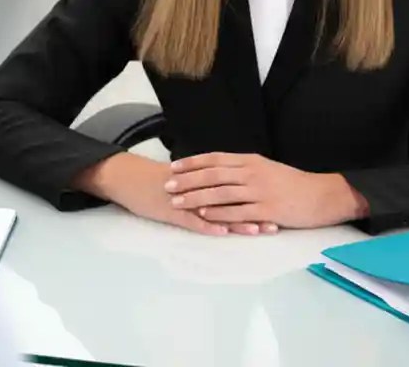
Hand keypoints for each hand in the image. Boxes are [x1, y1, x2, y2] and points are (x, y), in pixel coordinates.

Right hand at [74, 153, 277, 236]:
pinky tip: (224, 231)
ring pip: (217, 210)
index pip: (237, 186)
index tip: (279, 204)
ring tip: (259, 229)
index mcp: (204, 177)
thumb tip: (230, 190)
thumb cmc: (158, 182)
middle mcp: (198, 186)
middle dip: (256, 210)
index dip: (258, 196)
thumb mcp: (187, 180)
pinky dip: (209, 225)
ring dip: (239, 220)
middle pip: (233, 198)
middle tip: (278, 220)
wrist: (129, 178)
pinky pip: (193, 219)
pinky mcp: (171, 210)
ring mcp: (186, 199)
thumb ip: (208, 185)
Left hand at [165, 153, 368, 228]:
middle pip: (213, 174)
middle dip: (188, 180)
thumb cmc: (294, 184)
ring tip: (178, 202)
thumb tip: (220, 169)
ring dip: (197, 198)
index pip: (216, 158)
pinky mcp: (268, 211)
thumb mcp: (268, 168)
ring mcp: (260, 192)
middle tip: (168, 184)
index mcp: (252, 161)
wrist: (323, 196)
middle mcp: (253, 173)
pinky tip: (204, 216)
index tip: (174, 166)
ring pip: (221, 193)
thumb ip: (245, 168)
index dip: (193, 162)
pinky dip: (219, 214)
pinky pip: (238, 212)